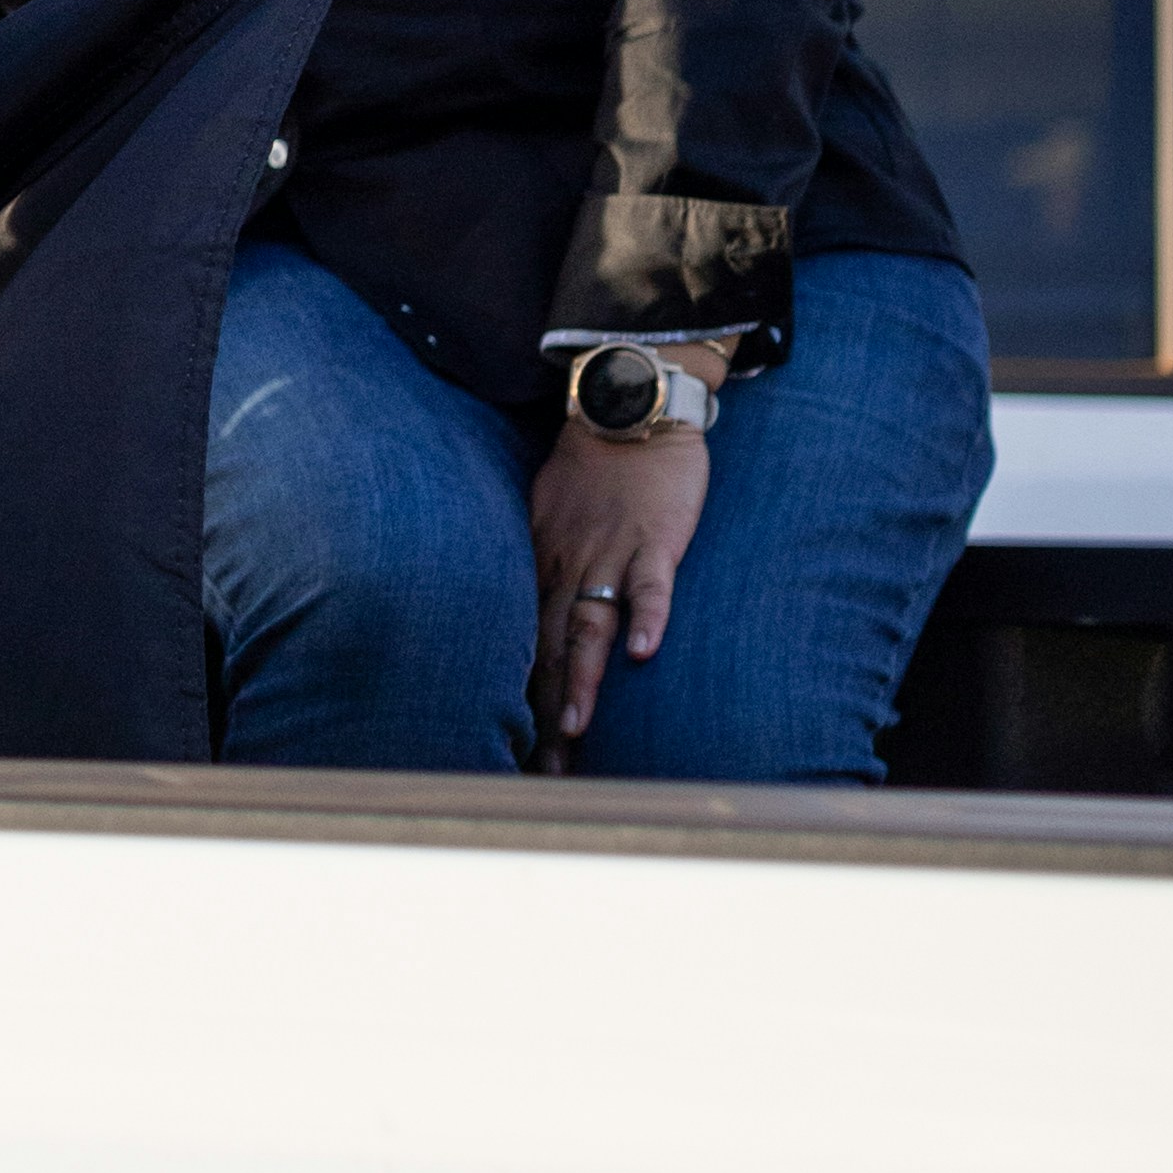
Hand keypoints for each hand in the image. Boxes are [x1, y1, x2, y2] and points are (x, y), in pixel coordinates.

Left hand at [528, 412, 711, 748]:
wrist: (627, 405)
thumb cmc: (593, 465)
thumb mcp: (546, 514)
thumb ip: (544, 563)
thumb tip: (535, 609)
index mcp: (543, 564)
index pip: (526, 642)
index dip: (521, 696)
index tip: (517, 747)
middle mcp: (568, 566)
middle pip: (550, 648)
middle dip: (544, 711)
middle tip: (544, 768)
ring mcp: (611, 554)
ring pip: (590, 626)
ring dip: (581, 679)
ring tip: (573, 727)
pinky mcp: (654, 539)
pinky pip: (650, 584)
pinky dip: (648, 617)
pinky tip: (644, 654)